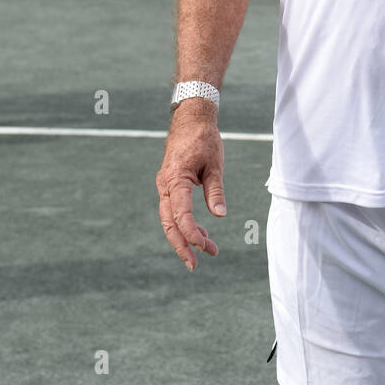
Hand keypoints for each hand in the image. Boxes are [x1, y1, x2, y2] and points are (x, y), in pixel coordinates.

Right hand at [156, 103, 225, 269]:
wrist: (190, 119)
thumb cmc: (204, 139)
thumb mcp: (215, 165)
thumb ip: (215, 191)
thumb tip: (220, 215)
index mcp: (175, 179)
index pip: (180, 214)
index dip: (191, 233)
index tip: (204, 245)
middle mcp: (165, 185)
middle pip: (169, 223)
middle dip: (182, 245)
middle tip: (195, 265)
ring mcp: (165, 186)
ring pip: (170, 219)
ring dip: (186, 236)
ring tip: (209, 250)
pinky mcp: (170, 186)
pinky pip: (174, 209)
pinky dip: (186, 223)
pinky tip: (202, 233)